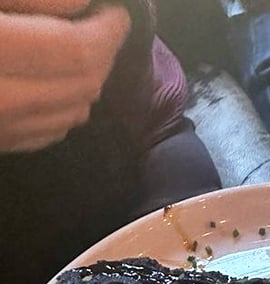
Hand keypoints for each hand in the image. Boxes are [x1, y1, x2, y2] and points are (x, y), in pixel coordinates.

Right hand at [0, 3, 130, 152]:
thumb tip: (84, 2)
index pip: (76, 51)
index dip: (107, 32)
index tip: (117, 15)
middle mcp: (3, 101)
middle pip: (82, 87)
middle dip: (103, 57)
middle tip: (104, 31)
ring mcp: (2, 129)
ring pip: (72, 115)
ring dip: (89, 85)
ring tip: (83, 55)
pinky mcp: (0, 144)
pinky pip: (49, 134)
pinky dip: (66, 110)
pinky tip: (57, 86)